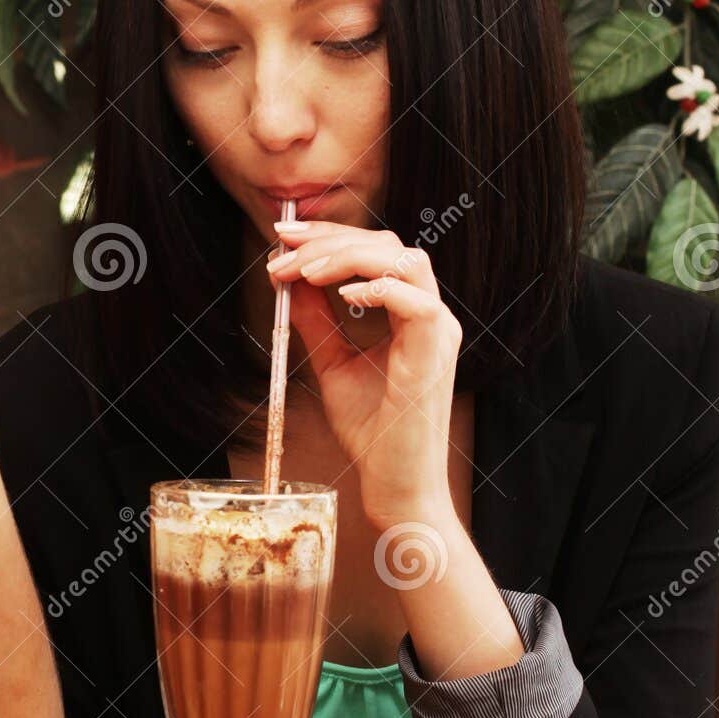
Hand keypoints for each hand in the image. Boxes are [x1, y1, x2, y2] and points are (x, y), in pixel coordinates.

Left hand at [269, 219, 461, 527]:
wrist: (393, 481)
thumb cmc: (371, 430)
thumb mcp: (331, 363)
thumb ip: (316, 322)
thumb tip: (289, 282)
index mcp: (408, 312)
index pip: (374, 251)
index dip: (329, 236)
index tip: (282, 239)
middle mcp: (428, 312)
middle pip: (388, 244)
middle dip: (330, 237)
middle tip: (281, 247)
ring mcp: (437, 329)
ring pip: (404, 260)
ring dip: (347, 257)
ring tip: (304, 271)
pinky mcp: (436, 351)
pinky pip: (416, 301)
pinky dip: (377, 290)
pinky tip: (341, 297)